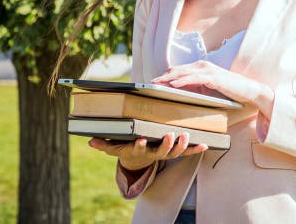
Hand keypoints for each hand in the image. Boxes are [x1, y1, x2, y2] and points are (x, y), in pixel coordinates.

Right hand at [88, 132, 207, 170]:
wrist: (138, 161)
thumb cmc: (127, 149)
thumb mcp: (114, 148)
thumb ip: (104, 144)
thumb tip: (91, 141)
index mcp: (140, 150)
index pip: (139, 148)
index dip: (140, 145)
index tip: (140, 139)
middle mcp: (153, 153)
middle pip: (161, 152)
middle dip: (166, 144)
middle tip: (169, 135)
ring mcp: (165, 153)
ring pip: (175, 152)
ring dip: (181, 145)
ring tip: (186, 135)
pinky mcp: (174, 152)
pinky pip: (186, 153)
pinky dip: (195, 149)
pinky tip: (204, 144)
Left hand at [153, 61, 274, 117]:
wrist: (249, 92)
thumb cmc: (229, 92)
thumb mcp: (209, 90)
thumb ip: (196, 89)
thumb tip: (179, 94)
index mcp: (201, 68)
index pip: (179, 70)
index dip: (166, 76)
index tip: (153, 83)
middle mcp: (203, 66)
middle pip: (178, 70)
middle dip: (163, 76)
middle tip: (150, 83)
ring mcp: (208, 70)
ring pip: (184, 72)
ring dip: (169, 78)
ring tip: (157, 83)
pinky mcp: (213, 77)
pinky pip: (194, 78)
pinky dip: (182, 80)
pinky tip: (173, 84)